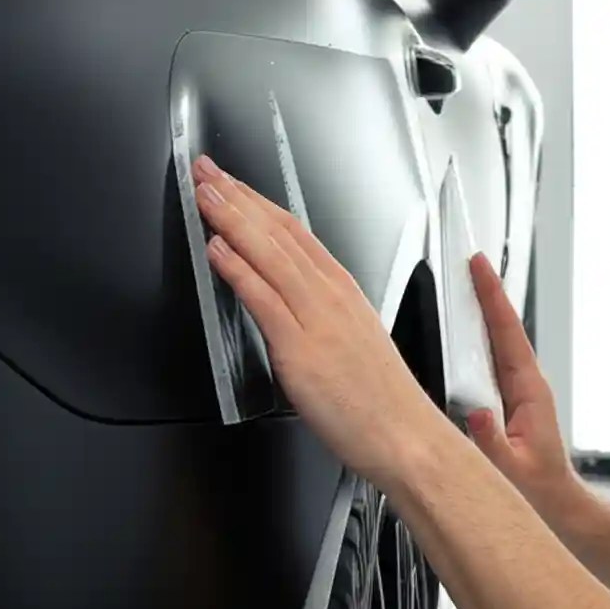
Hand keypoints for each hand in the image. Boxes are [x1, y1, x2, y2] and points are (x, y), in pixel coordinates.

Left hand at [192, 156, 447, 486]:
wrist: (405, 437)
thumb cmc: (379, 400)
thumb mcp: (351, 340)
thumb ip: (318, 314)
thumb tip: (286, 297)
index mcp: (342, 291)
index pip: (294, 232)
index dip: (258, 203)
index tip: (233, 184)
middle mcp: (331, 296)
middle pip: (278, 233)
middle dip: (238, 197)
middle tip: (206, 171)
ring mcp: (316, 319)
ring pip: (269, 255)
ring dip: (232, 220)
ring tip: (204, 195)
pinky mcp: (301, 349)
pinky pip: (264, 299)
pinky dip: (238, 269)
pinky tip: (217, 249)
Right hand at [466, 253, 589, 521]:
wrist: (557, 507)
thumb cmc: (538, 492)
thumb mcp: (511, 471)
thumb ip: (490, 442)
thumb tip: (474, 413)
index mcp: (529, 391)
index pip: (508, 332)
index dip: (492, 296)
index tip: (479, 267)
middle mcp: (525, 384)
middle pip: (502, 327)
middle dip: (485, 292)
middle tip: (468, 261)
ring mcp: (517, 390)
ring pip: (496, 341)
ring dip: (480, 312)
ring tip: (462, 284)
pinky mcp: (507, 399)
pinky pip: (489, 360)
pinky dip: (477, 337)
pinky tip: (462, 330)